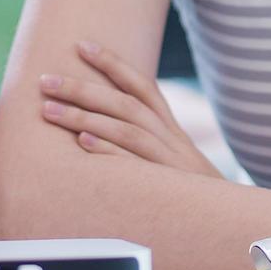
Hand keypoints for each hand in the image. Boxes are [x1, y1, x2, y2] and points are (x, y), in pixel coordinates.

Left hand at [37, 40, 219, 178]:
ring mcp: (168, 163)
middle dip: (83, 89)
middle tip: (45, 81)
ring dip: (84, 118)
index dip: (113, 63)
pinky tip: (82, 143)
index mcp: (171, 128)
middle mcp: (170, 139)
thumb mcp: (173, 160)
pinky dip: (109, 153)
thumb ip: (145, 141)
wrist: (224, 223)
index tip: (81, 45)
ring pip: (125, 130)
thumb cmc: (188, 192)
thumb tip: (96, 129)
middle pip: (124, 105)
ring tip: (49, 110)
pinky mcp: (166, 188)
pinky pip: (134, 166)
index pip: (142, 86)